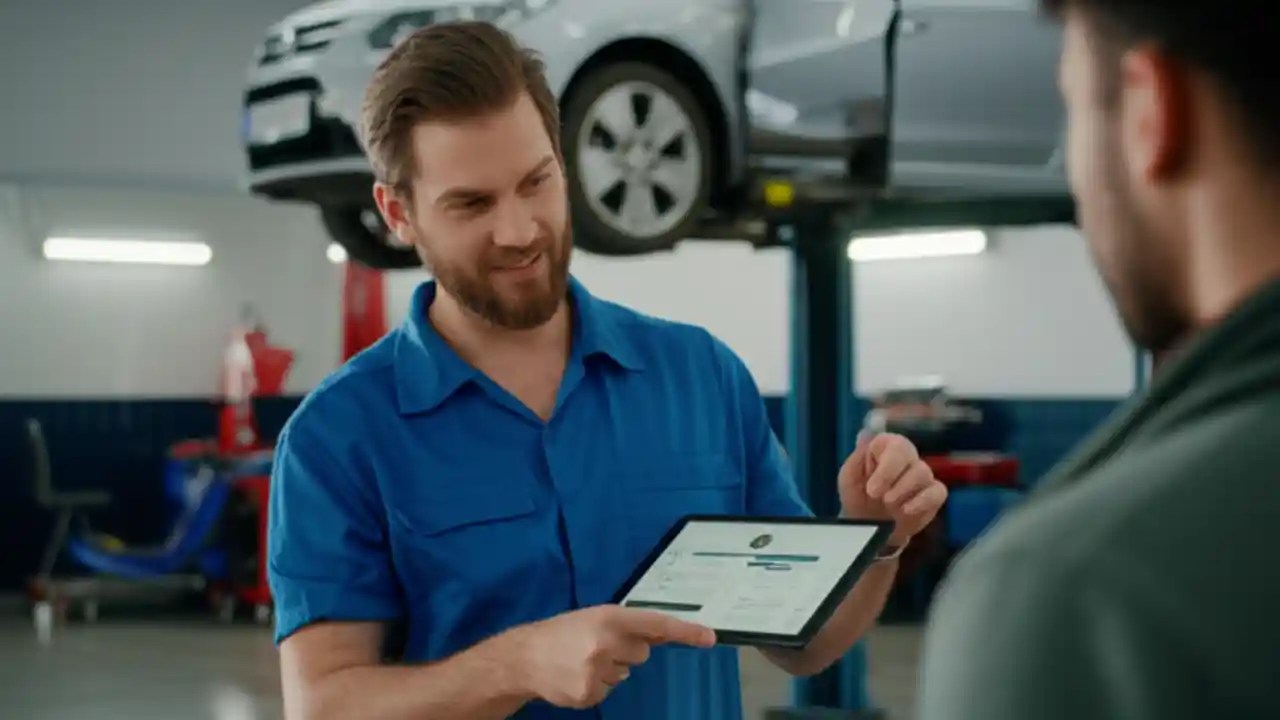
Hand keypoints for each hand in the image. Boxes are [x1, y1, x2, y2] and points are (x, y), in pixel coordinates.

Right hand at [506, 605, 715, 708]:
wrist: (523, 657)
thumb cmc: (562, 632)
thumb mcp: (593, 618)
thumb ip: (624, 626)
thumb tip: (659, 637)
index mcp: (609, 617)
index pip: (656, 624)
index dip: (685, 631)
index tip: (710, 638)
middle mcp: (606, 643)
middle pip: (642, 653)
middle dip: (627, 650)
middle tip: (598, 645)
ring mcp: (598, 671)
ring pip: (625, 674)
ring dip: (610, 668)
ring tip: (580, 660)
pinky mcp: (589, 694)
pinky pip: (609, 691)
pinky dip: (596, 686)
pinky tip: (575, 676)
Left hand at [838, 431, 946, 546]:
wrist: (868, 525)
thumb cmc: (857, 496)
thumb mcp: (849, 478)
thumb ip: (857, 457)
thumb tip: (865, 435)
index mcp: (886, 446)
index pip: (896, 445)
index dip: (886, 468)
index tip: (871, 489)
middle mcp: (907, 456)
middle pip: (910, 455)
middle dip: (891, 478)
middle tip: (875, 497)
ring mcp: (922, 474)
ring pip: (923, 473)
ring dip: (902, 492)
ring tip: (887, 506)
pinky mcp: (934, 493)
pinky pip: (938, 492)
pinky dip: (922, 502)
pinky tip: (905, 511)